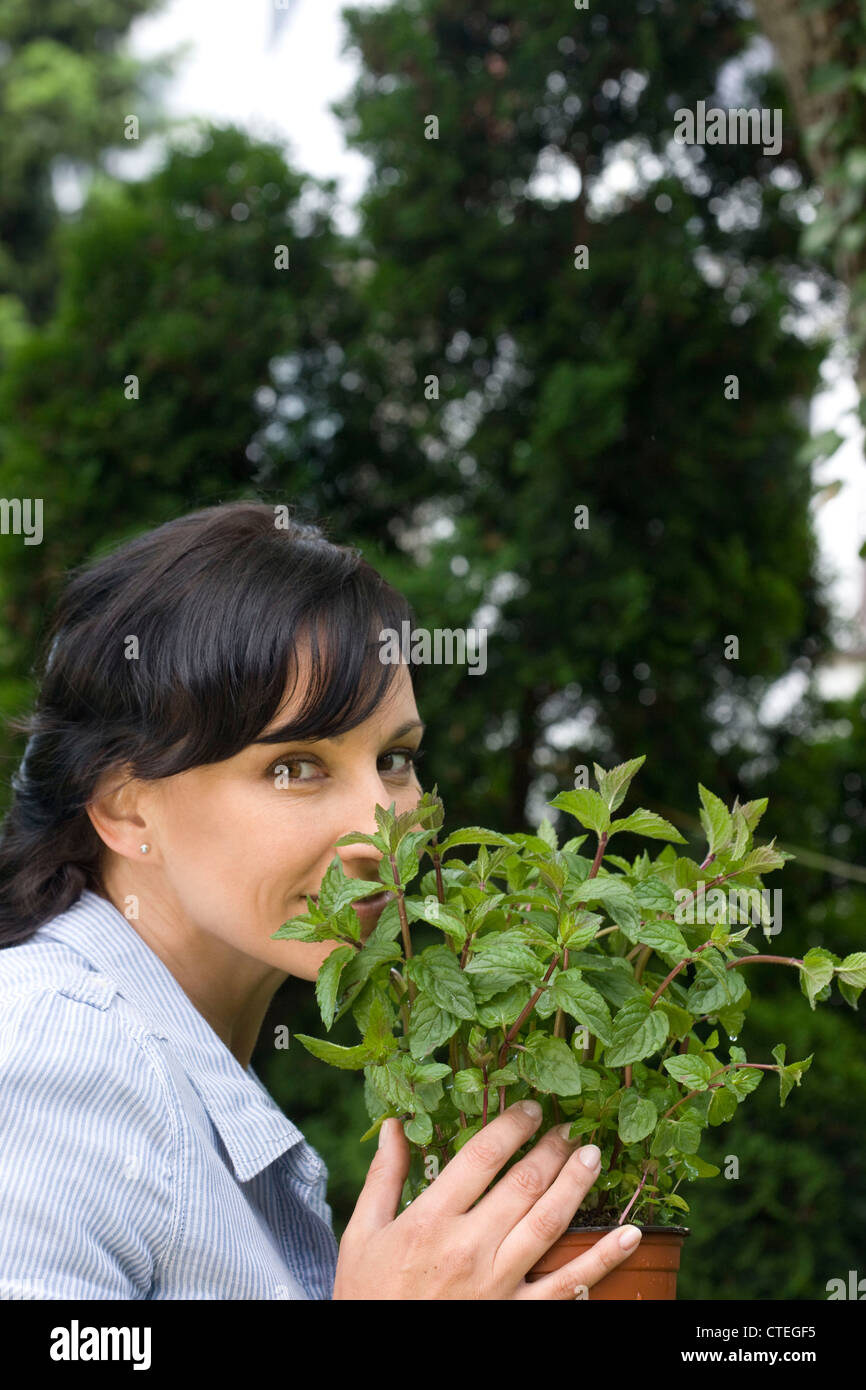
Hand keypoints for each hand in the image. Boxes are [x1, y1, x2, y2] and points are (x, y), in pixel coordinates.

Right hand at [333, 1099, 642, 1298]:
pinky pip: (568, 1286)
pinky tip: (630, 1234)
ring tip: (593, 1156)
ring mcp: (498, 1284)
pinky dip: (603, 1259)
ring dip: (576, 1184)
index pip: (482, 1157)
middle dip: (551, 1148)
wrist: (375, 1361)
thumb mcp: (364, 1233)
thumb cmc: (368, 1294)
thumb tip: (392, 1124)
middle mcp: (469, 1247)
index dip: (511, 1125)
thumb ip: (384, 1177)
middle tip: (569, 1126)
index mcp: (431, 1219)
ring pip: (549, 1223)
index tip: (530, 1107)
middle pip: (524, 1184)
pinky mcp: (517, 1316)